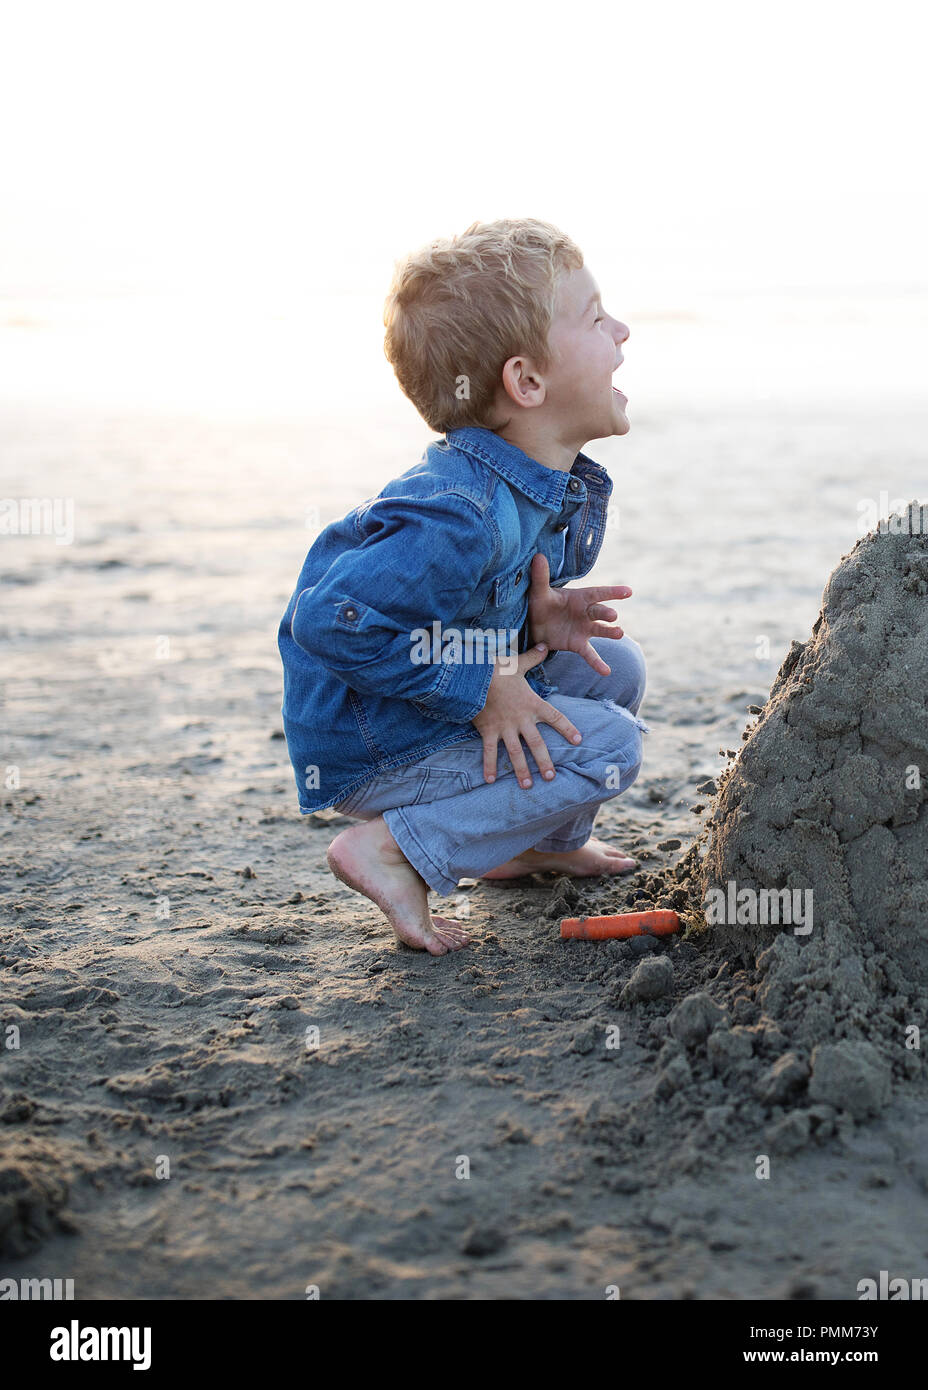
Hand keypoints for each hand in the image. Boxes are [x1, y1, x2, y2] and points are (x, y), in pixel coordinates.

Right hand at [471, 644, 581, 788]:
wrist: (473, 675)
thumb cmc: (496, 669)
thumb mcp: (517, 663)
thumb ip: (533, 657)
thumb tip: (545, 645)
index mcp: (532, 704)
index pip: (555, 717)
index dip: (567, 729)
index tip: (578, 740)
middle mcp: (521, 719)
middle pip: (536, 743)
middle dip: (544, 761)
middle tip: (551, 777)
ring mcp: (504, 727)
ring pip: (515, 752)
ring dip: (522, 770)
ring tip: (528, 785)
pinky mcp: (488, 731)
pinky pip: (489, 751)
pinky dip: (489, 766)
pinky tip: (490, 780)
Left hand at [527, 552, 631, 676]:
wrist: (533, 626)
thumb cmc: (539, 604)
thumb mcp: (538, 592)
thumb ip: (540, 577)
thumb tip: (538, 556)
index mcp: (579, 598)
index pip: (597, 593)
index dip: (612, 592)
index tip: (628, 591)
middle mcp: (585, 613)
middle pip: (599, 611)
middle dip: (606, 613)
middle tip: (612, 615)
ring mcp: (584, 629)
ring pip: (600, 630)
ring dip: (610, 632)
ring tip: (619, 634)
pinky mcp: (578, 644)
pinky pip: (590, 654)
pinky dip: (597, 663)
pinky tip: (606, 671)